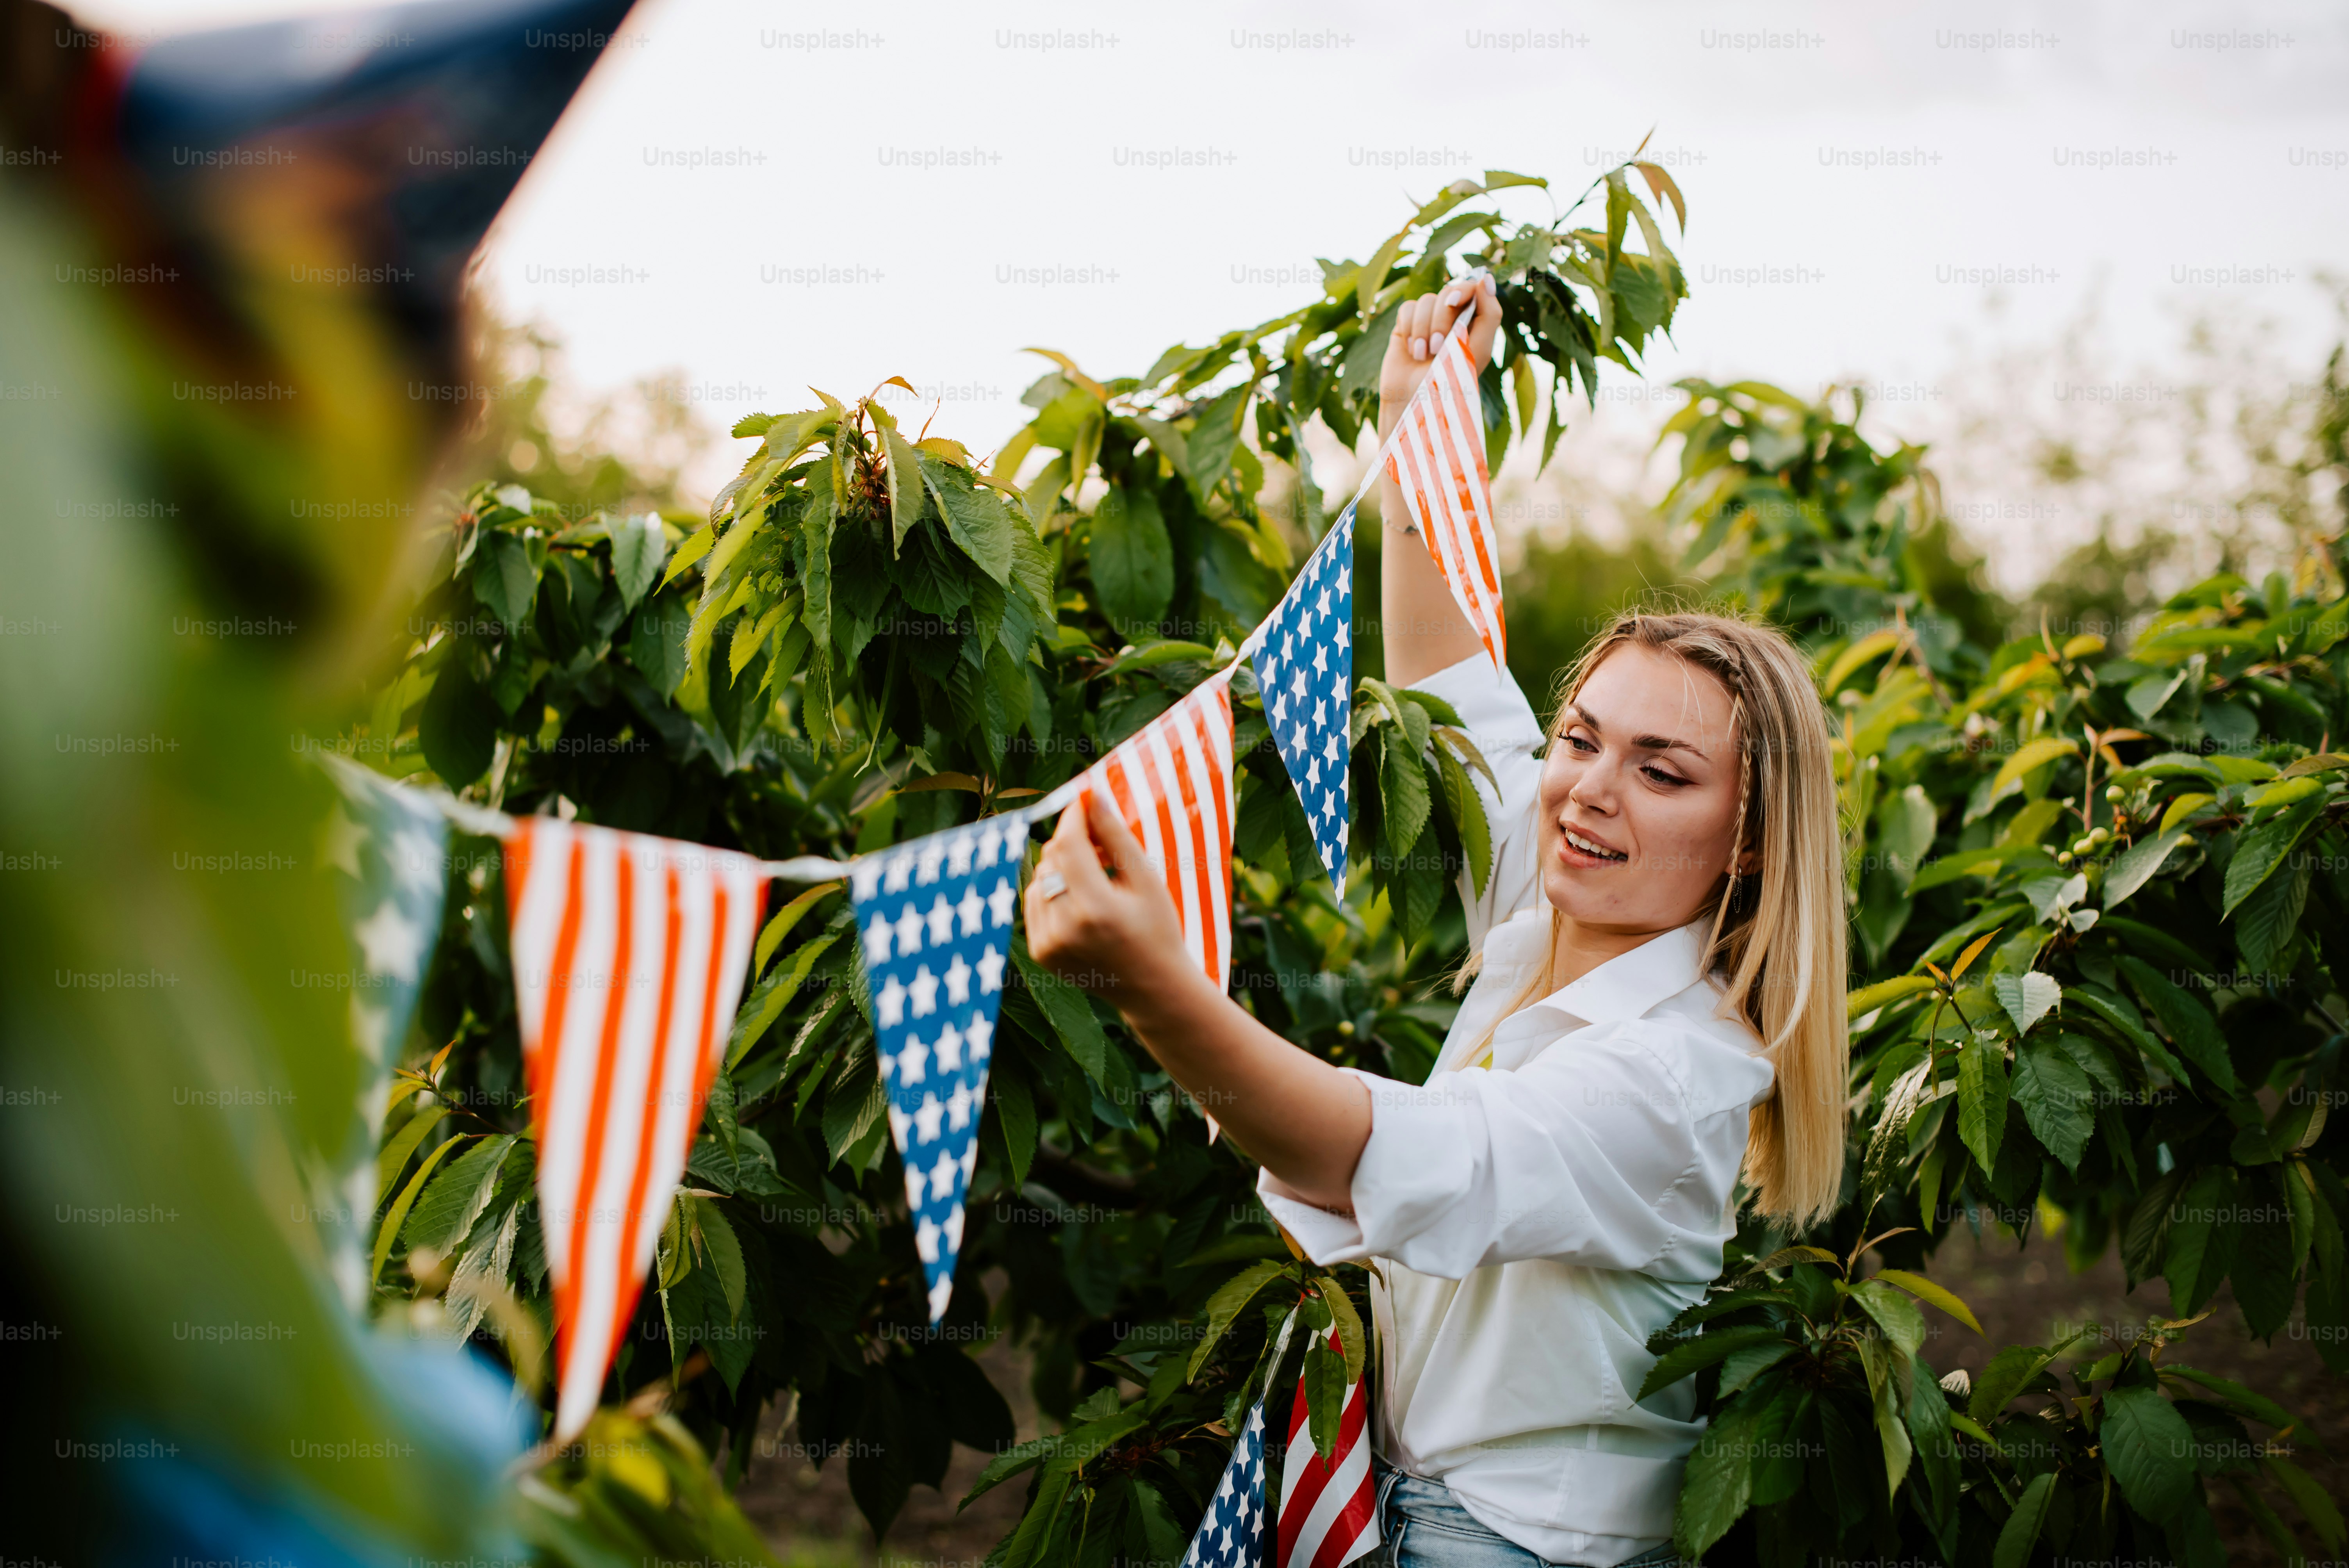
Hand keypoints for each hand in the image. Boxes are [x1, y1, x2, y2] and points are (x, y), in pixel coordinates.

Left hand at [1023, 791, 1197, 1011]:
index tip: (1084, 800)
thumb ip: (1116, 836)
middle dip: (1071, 841)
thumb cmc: (1158, 928)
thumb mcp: (1146, 879)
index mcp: (1096, 909)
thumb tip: (1092, 796)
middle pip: (1051, 859)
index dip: (1073, 817)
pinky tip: (1080, 898)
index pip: (1067, 845)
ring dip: (1061, 867)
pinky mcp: (1040, 951)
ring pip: (1038, 878)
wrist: (1152, 988)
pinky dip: (1051, 891)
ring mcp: (1048, 943)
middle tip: (1100, 841)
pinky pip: (1034, 902)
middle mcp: (1065, 928)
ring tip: (1094, 876)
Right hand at [1376, 273, 1500, 422]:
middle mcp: (1452, 318)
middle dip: (1441, 319)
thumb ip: (1490, 313)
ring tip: (1422, 356)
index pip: (1472, 288)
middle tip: (1438, 348)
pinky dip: (1409, 329)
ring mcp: (1428, 320)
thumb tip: (1486, 278)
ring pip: (1425, 300)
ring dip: (1423, 329)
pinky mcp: (1406, 326)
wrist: (1416, 403)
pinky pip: (1407, 308)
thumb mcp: (1478, 349)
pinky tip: (1411, 350)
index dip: (1463, 289)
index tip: (1455, 303)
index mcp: (1473, 322)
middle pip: (1448, 292)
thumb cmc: (1452, 382)